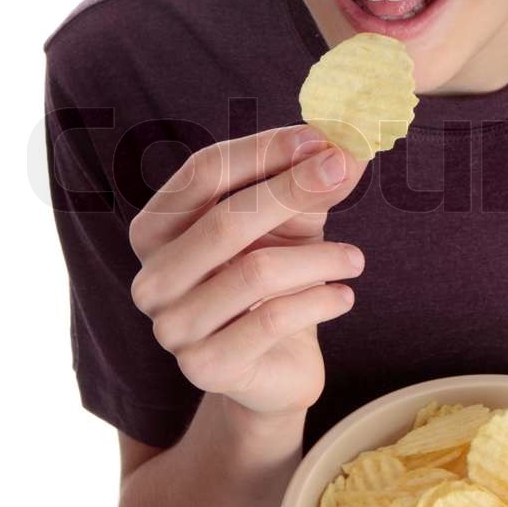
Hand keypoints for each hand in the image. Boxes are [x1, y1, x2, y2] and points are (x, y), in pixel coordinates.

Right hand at [127, 124, 368, 417]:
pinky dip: (319, 300)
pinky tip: (344, 296)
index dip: (262, 150)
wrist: (276, 365)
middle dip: (292, 189)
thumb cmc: (274, 284)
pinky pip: (272, 320)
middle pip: (224, 219)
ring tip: (355, 259)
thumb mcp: (291, 225)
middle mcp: (152, 279)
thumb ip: (310, 186)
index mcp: (156, 231)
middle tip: (343, 171)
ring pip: (255, 272)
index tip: (320, 138)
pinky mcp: (207, 368)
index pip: (201, 173)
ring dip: (319, 257)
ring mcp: (173, 329)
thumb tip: (345, 150)